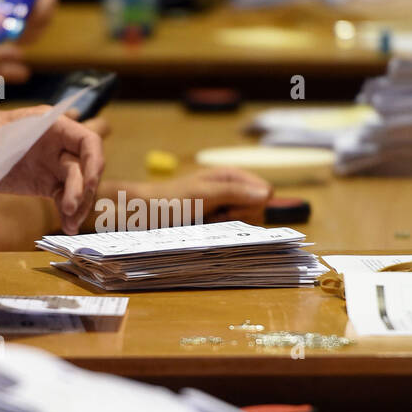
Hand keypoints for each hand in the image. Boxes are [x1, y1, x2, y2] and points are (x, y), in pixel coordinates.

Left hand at [0, 108, 104, 233]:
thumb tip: (0, 137)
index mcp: (51, 126)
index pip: (87, 141)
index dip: (94, 161)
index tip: (91, 183)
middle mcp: (59, 146)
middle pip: (85, 168)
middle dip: (84, 189)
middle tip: (70, 208)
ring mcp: (55, 167)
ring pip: (79, 187)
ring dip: (79, 206)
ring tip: (70, 225)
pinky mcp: (47, 185)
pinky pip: (64, 199)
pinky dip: (68, 213)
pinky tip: (67, 227)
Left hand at [132, 167, 271, 225]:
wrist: (144, 214)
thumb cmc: (170, 200)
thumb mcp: (202, 194)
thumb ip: (235, 192)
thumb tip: (267, 194)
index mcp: (232, 176)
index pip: (265, 192)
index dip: (251, 204)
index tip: (229, 209)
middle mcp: (233, 191)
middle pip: (259, 210)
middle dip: (238, 218)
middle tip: (213, 216)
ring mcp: (225, 208)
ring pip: (247, 224)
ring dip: (229, 227)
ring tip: (206, 223)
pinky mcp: (218, 224)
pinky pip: (234, 233)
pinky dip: (222, 234)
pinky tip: (205, 230)